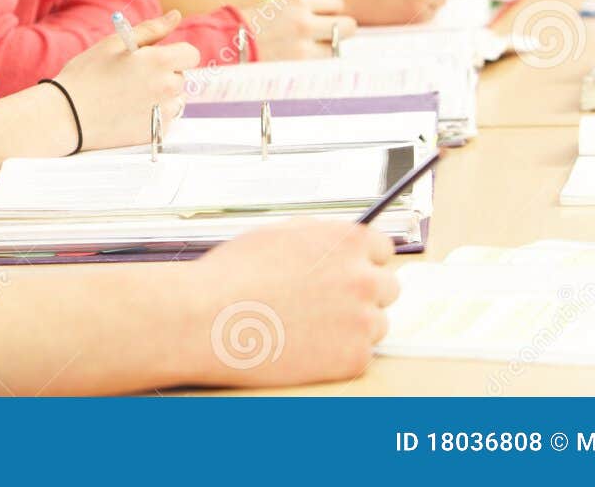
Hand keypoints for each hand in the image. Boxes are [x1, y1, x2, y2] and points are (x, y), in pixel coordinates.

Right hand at [53, 11, 199, 150]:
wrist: (65, 117)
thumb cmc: (86, 75)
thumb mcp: (115, 43)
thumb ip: (151, 30)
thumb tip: (176, 16)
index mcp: (159, 62)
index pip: (191, 54)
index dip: (174, 52)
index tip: (154, 57)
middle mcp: (167, 89)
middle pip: (181, 76)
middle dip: (164, 73)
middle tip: (133, 76)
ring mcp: (162, 114)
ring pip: (176, 99)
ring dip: (161, 95)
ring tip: (130, 95)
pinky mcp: (155, 133)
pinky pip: (165, 119)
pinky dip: (153, 115)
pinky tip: (129, 112)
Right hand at [190, 219, 399, 387]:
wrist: (207, 319)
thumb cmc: (232, 276)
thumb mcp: (280, 235)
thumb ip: (319, 239)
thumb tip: (336, 244)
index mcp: (347, 241)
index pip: (384, 249)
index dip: (365, 261)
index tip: (354, 272)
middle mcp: (362, 278)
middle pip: (388, 288)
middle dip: (363, 295)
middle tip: (330, 305)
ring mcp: (361, 321)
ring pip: (377, 325)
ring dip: (354, 327)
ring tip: (311, 328)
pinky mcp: (353, 359)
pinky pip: (361, 356)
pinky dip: (338, 356)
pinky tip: (306, 348)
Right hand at [241, 0, 356, 59]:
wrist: (224, 46)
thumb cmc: (248, 26)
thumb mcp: (276, 7)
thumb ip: (302, 11)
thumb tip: (329, 18)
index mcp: (297, 1)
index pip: (337, 3)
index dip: (331, 12)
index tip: (322, 18)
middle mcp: (304, 21)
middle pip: (348, 26)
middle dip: (340, 31)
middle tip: (326, 36)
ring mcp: (303, 46)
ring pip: (337, 50)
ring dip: (328, 51)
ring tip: (309, 51)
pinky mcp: (298, 67)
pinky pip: (321, 66)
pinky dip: (316, 65)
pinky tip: (301, 62)